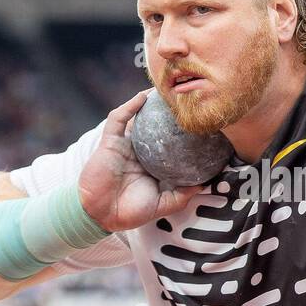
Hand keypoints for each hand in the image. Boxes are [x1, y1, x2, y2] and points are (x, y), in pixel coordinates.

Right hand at [78, 89, 202, 231]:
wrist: (101, 215)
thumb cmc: (129, 213)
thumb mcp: (162, 204)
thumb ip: (182, 195)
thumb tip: (205, 184)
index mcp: (151, 165)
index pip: (169, 145)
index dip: (181, 134)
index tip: (199, 124)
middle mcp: (139, 152)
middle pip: (155, 127)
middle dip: (167, 114)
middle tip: (185, 101)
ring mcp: (124, 145)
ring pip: (137, 118)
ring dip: (148, 103)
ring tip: (165, 91)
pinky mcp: (110, 141)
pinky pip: (118, 119)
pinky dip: (129, 106)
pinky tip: (143, 96)